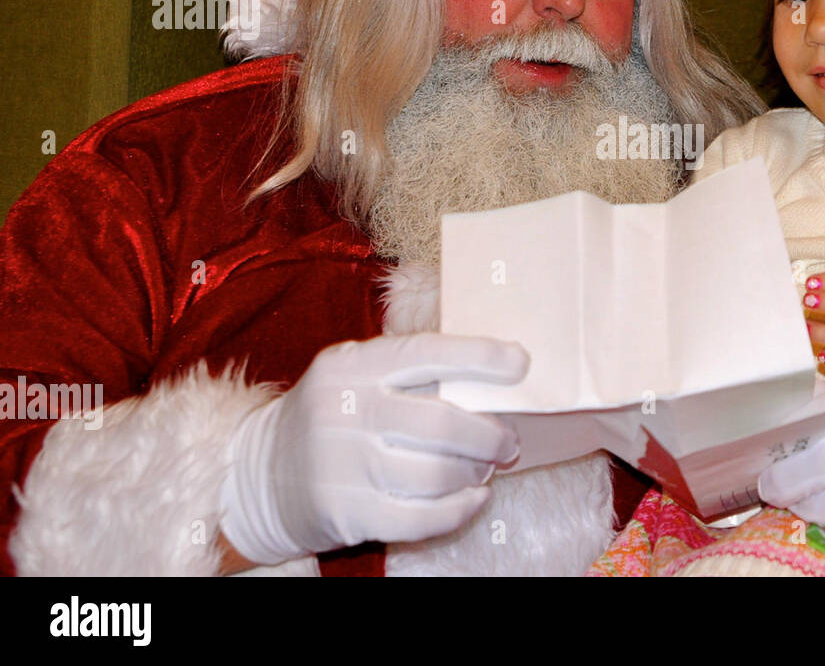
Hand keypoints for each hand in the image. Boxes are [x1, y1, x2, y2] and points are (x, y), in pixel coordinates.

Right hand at [219, 332, 525, 565]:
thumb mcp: (354, 376)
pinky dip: (459, 509)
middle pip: (440, 421)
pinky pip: (421, 517)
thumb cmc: (332, 417)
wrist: (259, 475)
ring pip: (436, 472)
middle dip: (489, 434)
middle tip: (508, 440)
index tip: (520, 363)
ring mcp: (341, 464)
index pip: (427, 353)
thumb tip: (494, 375)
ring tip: (483, 469)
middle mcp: (344, 410)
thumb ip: (409, 371)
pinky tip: (473, 499)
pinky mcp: (345, 512)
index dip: (480, 357)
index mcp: (351, 366)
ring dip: (475, 472)